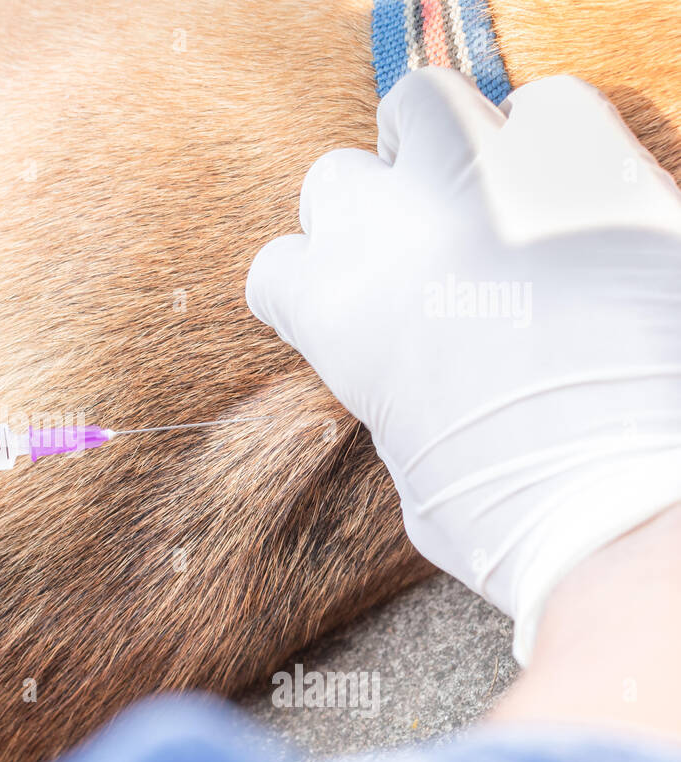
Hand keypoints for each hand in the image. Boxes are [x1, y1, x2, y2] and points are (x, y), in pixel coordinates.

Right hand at [245, 67, 680, 662]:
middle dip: (366, 213)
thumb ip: (387, 386)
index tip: (343, 305)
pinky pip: (548, 103)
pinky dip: (547, 135)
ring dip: (436, 143)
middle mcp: (386, 234)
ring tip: (474, 190)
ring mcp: (480, 187)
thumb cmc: (510, 513)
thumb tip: (407, 366)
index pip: (274, 269)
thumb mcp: (409, 460)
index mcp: (333, 314)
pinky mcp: (583, 164)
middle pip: (334, 181)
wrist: (631, 499)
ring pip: (420, 105)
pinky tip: (561, 187)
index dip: (308, 288)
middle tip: (416, 253)